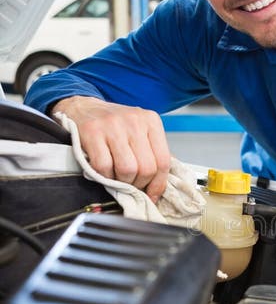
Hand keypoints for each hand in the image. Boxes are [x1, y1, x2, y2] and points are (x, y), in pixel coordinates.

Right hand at [51, 97, 170, 202]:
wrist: (83, 109)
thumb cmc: (114, 126)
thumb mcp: (140, 132)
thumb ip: (152, 154)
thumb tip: (159, 186)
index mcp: (151, 121)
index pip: (163, 161)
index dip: (158, 184)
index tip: (151, 195)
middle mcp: (134, 121)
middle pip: (146, 168)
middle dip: (138, 184)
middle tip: (131, 185)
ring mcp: (113, 125)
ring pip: (127, 170)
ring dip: (122, 182)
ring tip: (117, 177)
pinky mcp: (92, 132)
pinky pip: (104, 167)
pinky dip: (104, 176)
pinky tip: (103, 172)